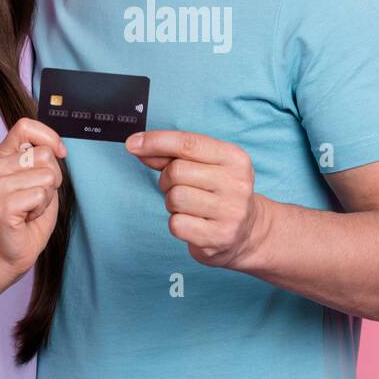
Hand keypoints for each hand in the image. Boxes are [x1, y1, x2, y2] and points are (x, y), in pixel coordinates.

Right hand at [0, 117, 67, 275]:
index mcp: (2, 155)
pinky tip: (28, 216)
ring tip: (32, 207)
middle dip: (53, 177)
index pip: (24, 126)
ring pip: (46, 176)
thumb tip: (57, 148)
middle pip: (44, 155)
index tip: (59, 153)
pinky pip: (40, 195)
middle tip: (38, 195)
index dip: (49, 137)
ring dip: (47, 196)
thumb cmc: (31, 211)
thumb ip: (44, 155)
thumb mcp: (41, 175)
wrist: (16, 248)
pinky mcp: (2, 205)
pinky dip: (42, 208)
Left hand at [125, 130, 269, 268]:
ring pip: (175, 197)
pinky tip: (193, 223)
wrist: (246, 232)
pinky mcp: (219, 236)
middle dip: (167, 180)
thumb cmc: (217, 192)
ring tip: (189, 207)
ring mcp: (231, 212)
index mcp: (235, 158)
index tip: (132, 144)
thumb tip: (137, 145)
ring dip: (172, 203)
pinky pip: (176, 224)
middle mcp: (237, 183)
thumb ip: (172, 154)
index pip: (188, 143)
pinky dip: (177, 223)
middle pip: (177, 171)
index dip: (156, 141)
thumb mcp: (204, 166)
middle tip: (178, 188)